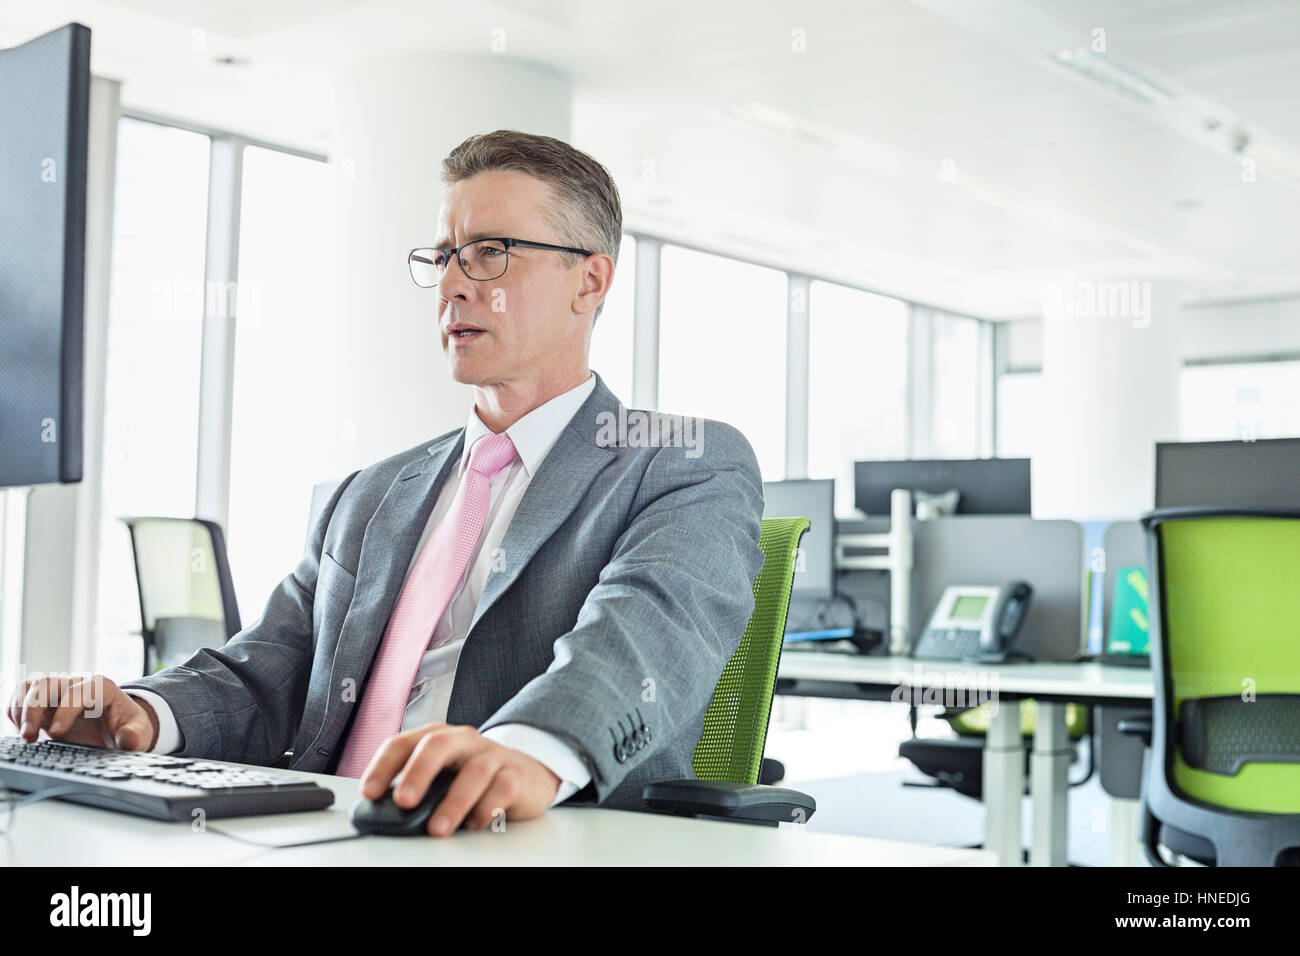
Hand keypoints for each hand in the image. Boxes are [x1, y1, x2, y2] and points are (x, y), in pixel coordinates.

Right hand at [5, 673, 157, 750]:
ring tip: (24, 736)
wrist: (117, 726)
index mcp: (102, 688)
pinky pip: (22, 695)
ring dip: (20, 709)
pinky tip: (21, 729)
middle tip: (29, 737)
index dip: (65, 709)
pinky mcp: (45, 702)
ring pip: (31, 687)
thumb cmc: (127, 726)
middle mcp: (77, 684)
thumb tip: (130, 739)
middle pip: (48, 683)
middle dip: (34, 708)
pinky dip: (15, 710)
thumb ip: (136, 735)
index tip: (57, 734)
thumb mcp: (139, 731)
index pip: (79, 690)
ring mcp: (59, 691)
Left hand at [358, 723, 560, 836]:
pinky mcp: (516, 775)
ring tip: (438, 828)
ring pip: (473, 771)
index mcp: (437, 738)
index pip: (403, 743)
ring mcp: (491, 755)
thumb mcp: (441, 778)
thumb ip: (417, 791)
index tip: (370, 792)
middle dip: (418, 773)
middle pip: (437, 744)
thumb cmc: (472, 777)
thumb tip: (385, 817)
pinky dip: (486, 809)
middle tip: (404, 801)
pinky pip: (502, 788)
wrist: (525, 775)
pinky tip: (474, 824)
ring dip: (453, 802)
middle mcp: (463, 740)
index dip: (383, 766)